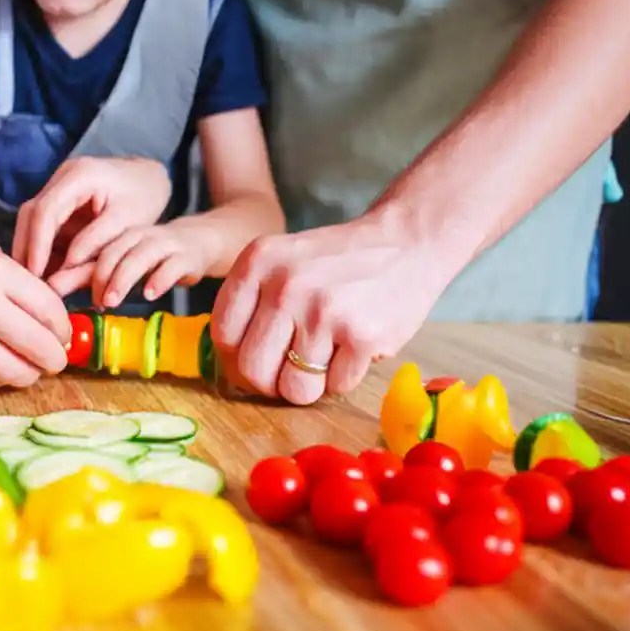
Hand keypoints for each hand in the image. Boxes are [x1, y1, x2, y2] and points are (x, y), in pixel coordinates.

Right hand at [0, 234, 70, 387]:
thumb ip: (19, 280)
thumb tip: (56, 320)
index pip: (51, 312)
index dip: (64, 330)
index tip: (63, 336)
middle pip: (40, 347)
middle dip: (55, 359)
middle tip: (54, 360)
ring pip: (16, 372)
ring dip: (29, 374)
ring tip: (28, 369)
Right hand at [11, 157, 171, 277]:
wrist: (148, 179)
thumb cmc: (143, 198)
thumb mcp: (127, 222)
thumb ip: (96, 242)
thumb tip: (65, 266)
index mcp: (80, 175)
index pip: (46, 210)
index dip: (37, 244)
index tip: (35, 274)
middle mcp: (62, 176)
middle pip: (30, 214)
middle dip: (26, 249)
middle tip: (27, 284)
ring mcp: (57, 187)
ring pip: (30, 220)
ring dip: (29, 251)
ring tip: (32, 283)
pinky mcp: (58, 201)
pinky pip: (42, 226)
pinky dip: (41, 249)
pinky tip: (42, 272)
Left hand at [47, 224, 207, 307]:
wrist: (200, 242)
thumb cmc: (150, 258)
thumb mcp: (117, 265)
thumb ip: (87, 275)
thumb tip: (50, 288)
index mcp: (118, 235)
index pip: (91, 246)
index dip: (72, 265)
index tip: (54, 286)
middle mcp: (138, 236)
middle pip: (114, 251)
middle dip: (98, 276)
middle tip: (86, 300)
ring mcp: (164, 245)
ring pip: (140, 257)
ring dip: (123, 279)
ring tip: (111, 301)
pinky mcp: (186, 257)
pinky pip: (172, 266)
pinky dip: (159, 279)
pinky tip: (149, 294)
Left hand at [211, 211, 457, 404]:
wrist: (407, 242)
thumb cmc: (336, 263)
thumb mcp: (282, 261)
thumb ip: (250, 303)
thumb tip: (229, 370)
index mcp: (257, 262)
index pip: (222, 335)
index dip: (236, 359)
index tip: (256, 358)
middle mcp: (285, 286)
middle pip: (252, 370)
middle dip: (270, 383)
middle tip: (289, 372)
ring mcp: (324, 311)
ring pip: (295, 389)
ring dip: (309, 386)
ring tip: (324, 358)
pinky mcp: (362, 335)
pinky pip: (336, 386)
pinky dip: (344, 377)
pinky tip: (353, 348)